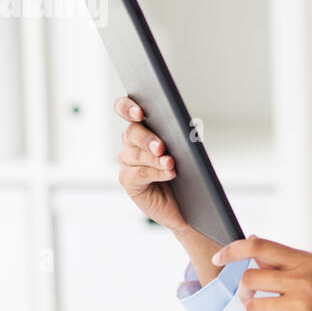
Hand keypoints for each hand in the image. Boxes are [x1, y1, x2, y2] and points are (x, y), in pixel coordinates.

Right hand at [113, 97, 188, 232]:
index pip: (125, 109)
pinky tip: (169, 173)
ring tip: (170, 162)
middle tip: (161, 146)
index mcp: (143, 128)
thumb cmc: (184, 172)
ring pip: (136, 155)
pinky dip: (156, 173)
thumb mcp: (185, 151)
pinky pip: (138, 174)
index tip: (139, 112)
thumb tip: (182, 127)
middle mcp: (131, 143)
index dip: (127, 107)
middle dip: (147, 139)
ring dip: (154, 159)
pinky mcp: (129, 181)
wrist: (185, 202)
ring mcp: (127, 163)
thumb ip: (179, 137)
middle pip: (132, 133)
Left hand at [214, 235, 311, 310]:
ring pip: (251, 305)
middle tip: (254, 301)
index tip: (219, 257)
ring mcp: (302, 306)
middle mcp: (304, 280)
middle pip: (248, 278)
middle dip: (244, 292)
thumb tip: (253, 244)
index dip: (232, 250)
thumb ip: (287, 263)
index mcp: (308, 261)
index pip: (259, 246)